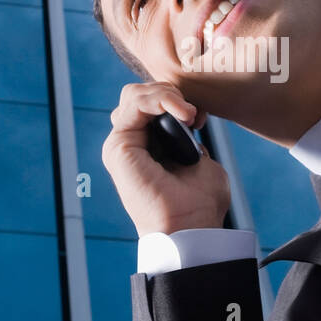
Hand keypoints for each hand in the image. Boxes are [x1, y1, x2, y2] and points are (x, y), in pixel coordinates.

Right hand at [102, 82, 230, 237]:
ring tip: (188, 113)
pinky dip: (159, 99)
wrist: (190, 227)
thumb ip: (190, 141)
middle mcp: (132, 145)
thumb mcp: (201, 162)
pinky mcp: (118, 147)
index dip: (176, 102)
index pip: (152, 106)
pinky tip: (182, 112)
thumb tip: (188, 124)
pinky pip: (134, 104)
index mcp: (149, 149)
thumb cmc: (200, 204)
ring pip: (134, 95)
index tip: (201, 118)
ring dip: (165, 95)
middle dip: (168, 93)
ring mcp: (122, 145)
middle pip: (139, 95)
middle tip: (192, 113)